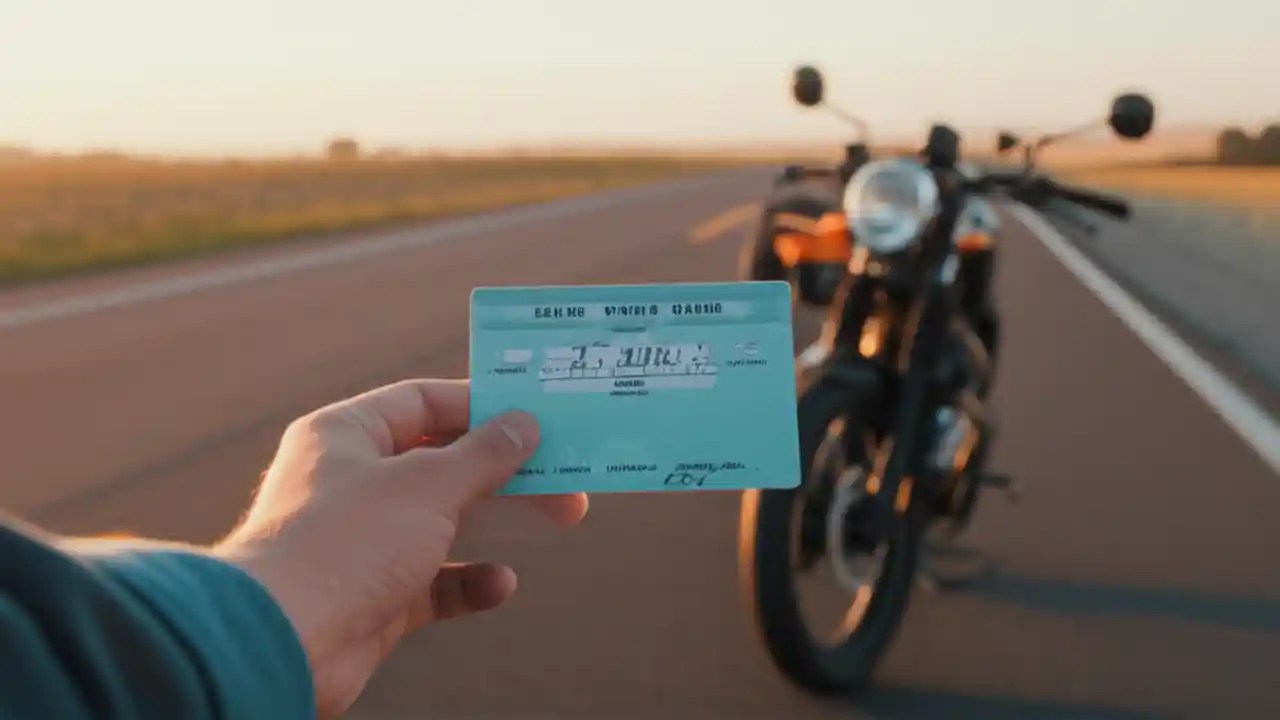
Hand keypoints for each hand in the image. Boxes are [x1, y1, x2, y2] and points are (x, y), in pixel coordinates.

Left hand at [216, 379, 586, 717]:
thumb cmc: (345, 543)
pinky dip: (470, 580)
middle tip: (566, 469)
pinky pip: (435, 580)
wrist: (283, 642)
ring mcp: (364, 541)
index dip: (479, 403)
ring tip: (563, 515)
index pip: (421, 401)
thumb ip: (482, 454)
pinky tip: (498, 584)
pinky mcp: (375, 594)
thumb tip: (523, 425)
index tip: (534, 413)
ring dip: (500, 519)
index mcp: (346, 435)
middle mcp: (351, 482)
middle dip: (507, 465)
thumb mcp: (427, 485)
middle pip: (443, 461)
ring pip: (446, 519)